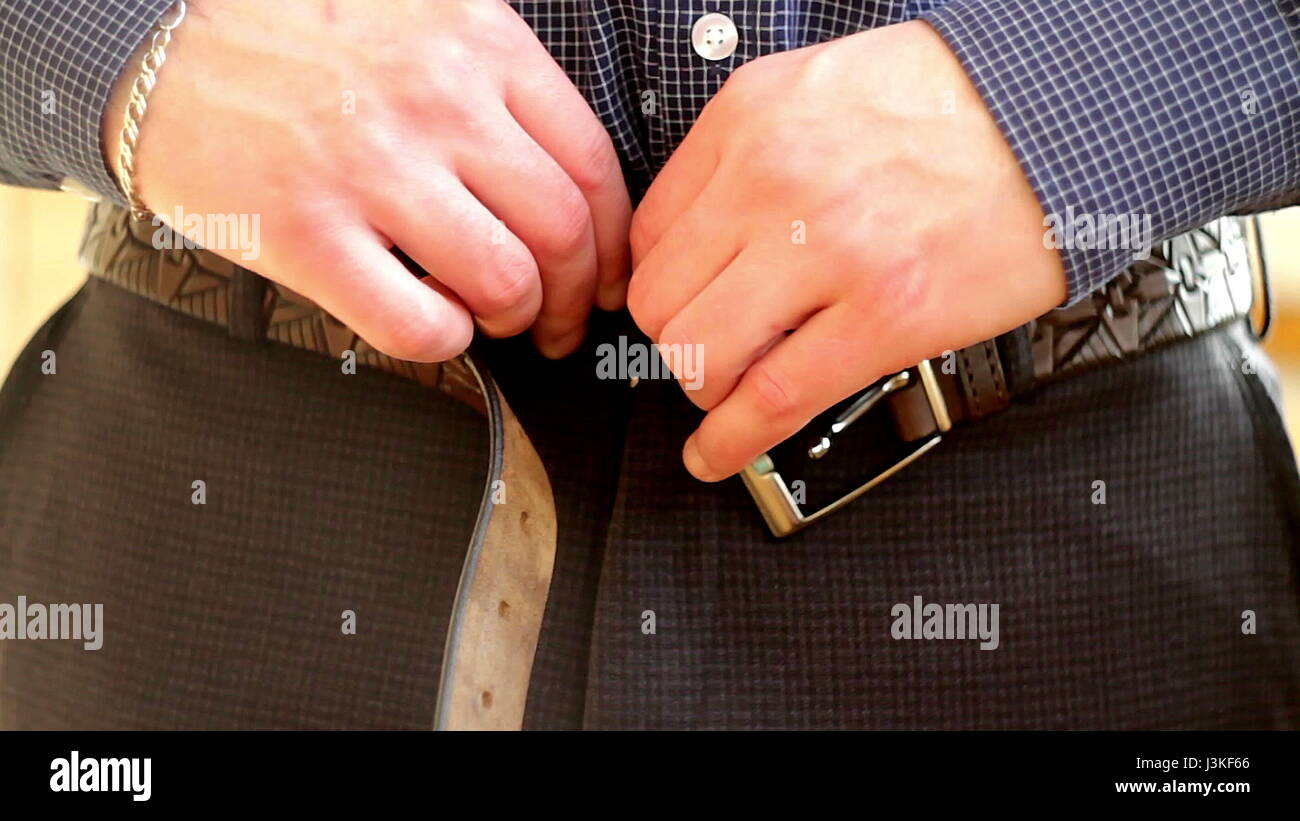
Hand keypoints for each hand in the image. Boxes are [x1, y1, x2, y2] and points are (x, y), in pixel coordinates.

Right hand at [104, 0, 630, 360]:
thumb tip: (582, 198)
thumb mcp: (425, 24)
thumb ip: (504, 88)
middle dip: (579, 299)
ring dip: (517, 321)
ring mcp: (369, 167)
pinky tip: (435, 322)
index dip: (616, 244)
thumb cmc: (307, 51)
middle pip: (562, 232)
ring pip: (505, 282)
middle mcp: (434, 99)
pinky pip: (421, 325)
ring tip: (497, 321)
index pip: (592, 166)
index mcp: (478, 43)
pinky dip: (447, 341)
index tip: (611, 278)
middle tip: (564, 321)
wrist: (164, 54)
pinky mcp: (308, 232)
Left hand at [628, 21, 1065, 480]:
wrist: (1066, 116)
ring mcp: (829, 250)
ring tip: (729, 390)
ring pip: (700, 353)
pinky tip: (718, 453)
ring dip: (705, 387)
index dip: (655, 285)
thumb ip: (748, 152)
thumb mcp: (821, 87)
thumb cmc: (955, 103)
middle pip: (661, 301)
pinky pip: (773, 399)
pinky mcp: (887, 313)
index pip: (650, 233)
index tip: (674, 306)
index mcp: (752, 119)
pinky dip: (731, 443)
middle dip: (675, 340)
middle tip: (705, 350)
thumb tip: (701, 231)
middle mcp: (776, 181)